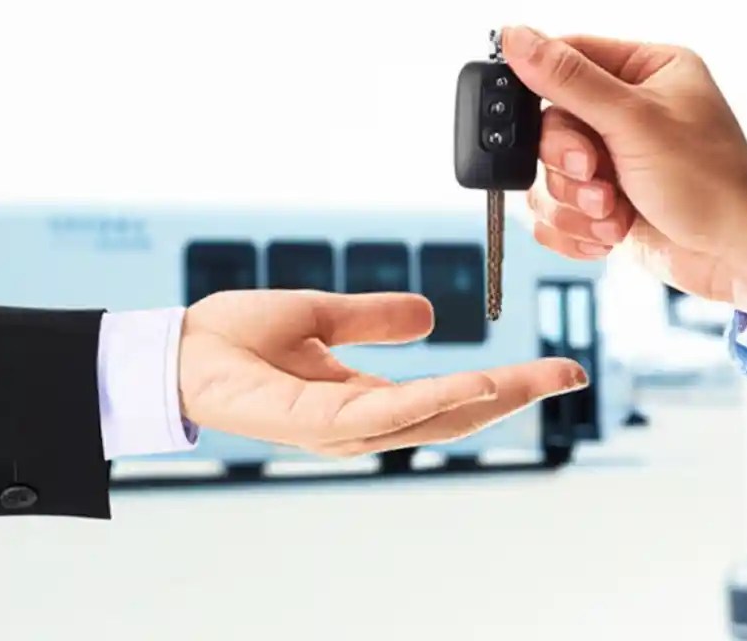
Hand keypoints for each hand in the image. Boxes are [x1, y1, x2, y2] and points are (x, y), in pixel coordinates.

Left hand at [177, 290, 586, 456]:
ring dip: (493, 400)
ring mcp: (343, 430)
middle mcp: (364, 425)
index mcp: (369, 400)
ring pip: (434, 419)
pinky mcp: (317, 424)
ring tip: (543, 378)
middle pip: (457, 416)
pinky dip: (435, 399)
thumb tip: (432, 315)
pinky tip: (475, 381)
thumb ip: (374, 318)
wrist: (174, 350)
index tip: (557, 370)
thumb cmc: (234, 339)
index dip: (507, 387)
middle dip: (519, 397)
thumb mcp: (320, 316)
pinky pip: (387, 413)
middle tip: (573, 373)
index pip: (452, 400)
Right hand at [501, 25, 746, 312]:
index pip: (568, 56)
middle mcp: (630, 111)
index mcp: (647, 70)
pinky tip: (609, 235)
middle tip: (596, 175)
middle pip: (551, 123)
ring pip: (549, 174)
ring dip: (574, 202)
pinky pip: (559, 211)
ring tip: (613, 214)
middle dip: (568, 162)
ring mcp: (617, 160)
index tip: (524, 110)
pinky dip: (576, 229)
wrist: (735, 257)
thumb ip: (569, 80)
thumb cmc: (708, 183)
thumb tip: (516, 36)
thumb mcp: (634, 121)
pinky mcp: (607, 204)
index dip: (542, 87)